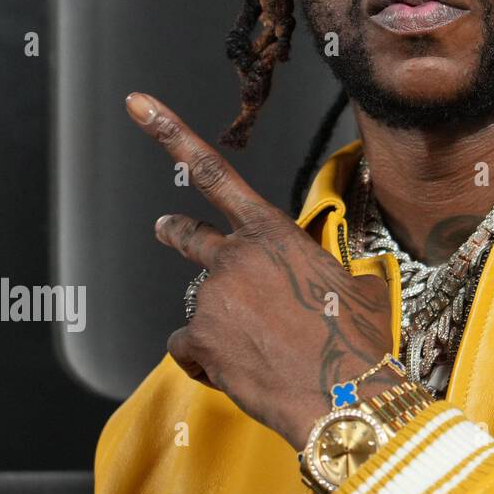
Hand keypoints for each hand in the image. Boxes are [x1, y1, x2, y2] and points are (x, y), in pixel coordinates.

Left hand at [125, 91, 395, 450]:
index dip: (169, 133)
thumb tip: (321, 286)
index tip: (137, 104)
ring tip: (261, 352)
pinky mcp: (196, 338)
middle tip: (164, 228)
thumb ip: (318, 271)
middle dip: (175, 232)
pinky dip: (209, 362)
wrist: (343, 390)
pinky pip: (189, 349)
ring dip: (220, 326)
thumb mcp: (353, 285)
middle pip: (189, 236)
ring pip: (199, 309)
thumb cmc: (356, 338)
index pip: (215, 174)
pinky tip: (240, 372)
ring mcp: (210, 297)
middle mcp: (234, 256)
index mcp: (274, 233)